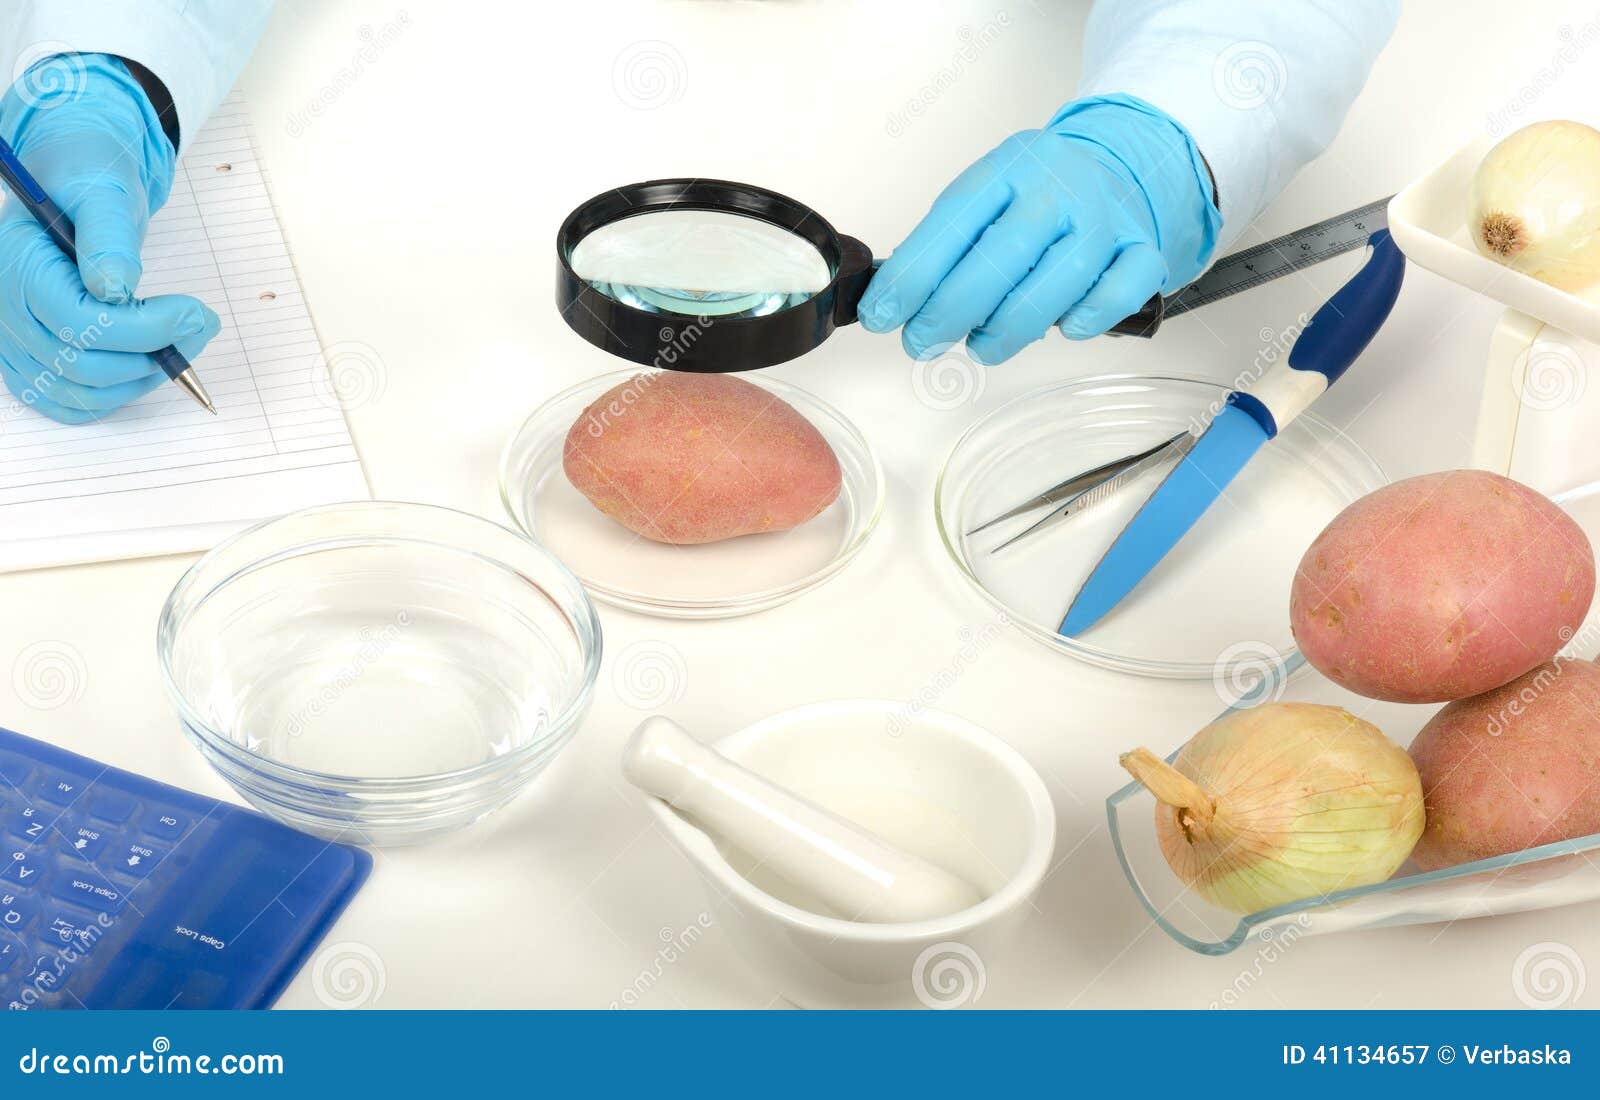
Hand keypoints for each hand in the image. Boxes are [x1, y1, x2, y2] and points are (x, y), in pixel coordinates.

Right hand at [0, 54, 219, 423]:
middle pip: (81, 365)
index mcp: (17, 264)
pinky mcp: (30, 361)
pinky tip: (149, 363)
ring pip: (81, 394)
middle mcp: (5, 308)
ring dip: (142, 379)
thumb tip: (115, 287)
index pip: (77, 321)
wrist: (72, 187)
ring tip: (182, 342)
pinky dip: (116, 395)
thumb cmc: (85, 180)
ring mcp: (14, 340)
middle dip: (154, 354)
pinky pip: (70, 403)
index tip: (194, 312)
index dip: (144, 328)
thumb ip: (108, 236)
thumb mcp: (103, 191)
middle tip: (201, 326)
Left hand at [857, 94, 1219, 364]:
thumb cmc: (1036, 199)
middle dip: (949, 312)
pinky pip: (1120, 292)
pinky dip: (1089, 318)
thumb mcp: (986, 198)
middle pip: (1000, 258)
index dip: (913, 275)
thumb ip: (945, 245)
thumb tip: (895, 304)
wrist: (1118, 169)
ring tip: (980, 346)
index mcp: (1010, 166)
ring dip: (1008, 329)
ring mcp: (1106, 218)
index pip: (953, 221)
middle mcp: (1060, 187)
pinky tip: (1064, 328)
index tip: (881, 316)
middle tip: (921, 343)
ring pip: (1057, 285)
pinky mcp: (1143, 250)